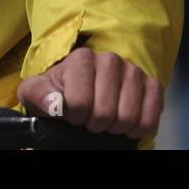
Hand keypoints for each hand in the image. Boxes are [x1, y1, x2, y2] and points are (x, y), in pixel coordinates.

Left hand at [16, 47, 162, 138]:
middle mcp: (110, 59)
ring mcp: (133, 71)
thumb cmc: (59, 92)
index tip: (72, 114)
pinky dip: (138, 129)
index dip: (74, 118)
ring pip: (128, 117)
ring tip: (105, 120)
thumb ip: (40, 96)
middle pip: (105, 113)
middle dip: (95, 125)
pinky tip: (125, 125)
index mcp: (82, 59)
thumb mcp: (37, 93)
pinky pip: (150, 118)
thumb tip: (54, 105)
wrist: (81, 89)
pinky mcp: (152, 84)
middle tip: (89, 120)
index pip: (79, 103)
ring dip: (115, 128)